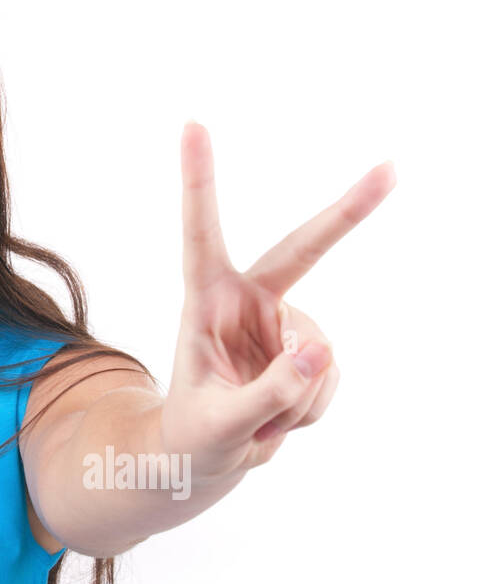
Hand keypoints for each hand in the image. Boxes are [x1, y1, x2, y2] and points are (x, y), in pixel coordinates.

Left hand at [159, 121, 395, 482]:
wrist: (205, 459)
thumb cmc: (192, 436)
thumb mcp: (218, 423)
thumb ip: (266, 390)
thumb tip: (319, 349)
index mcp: (205, 298)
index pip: (201, 232)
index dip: (199, 180)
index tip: (192, 124)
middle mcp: (248, 301)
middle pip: (302, 250)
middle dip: (348, 212)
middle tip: (391, 170)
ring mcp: (283, 324)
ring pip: (318, 352)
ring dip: (293, 397)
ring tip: (256, 417)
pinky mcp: (309, 351)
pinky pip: (329, 378)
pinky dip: (308, 408)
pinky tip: (279, 417)